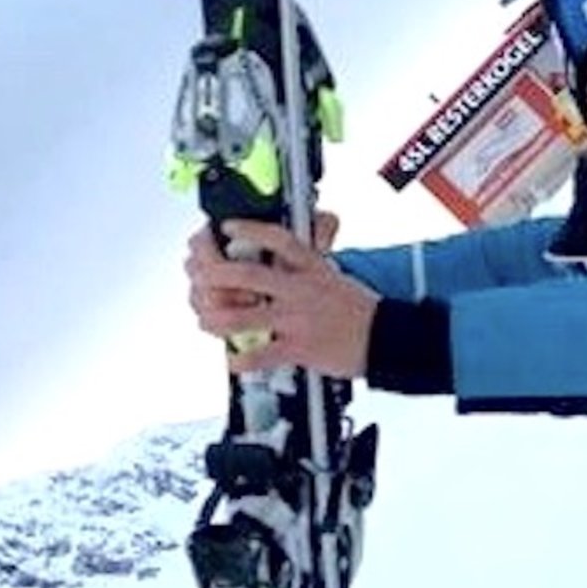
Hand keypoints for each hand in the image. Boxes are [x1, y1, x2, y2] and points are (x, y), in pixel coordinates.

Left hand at [184, 218, 377, 377]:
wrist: (387, 336)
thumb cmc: (357, 309)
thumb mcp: (332, 275)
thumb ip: (302, 269)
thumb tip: (273, 262)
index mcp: (311, 268)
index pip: (278, 239)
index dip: (248, 230)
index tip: (226, 227)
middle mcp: (300, 290)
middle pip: (246, 274)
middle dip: (211, 274)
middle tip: (199, 277)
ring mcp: (297, 319)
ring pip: (241, 317)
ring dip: (213, 319)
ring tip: (206, 320)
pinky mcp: (299, 348)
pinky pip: (259, 355)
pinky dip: (239, 360)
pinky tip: (232, 358)